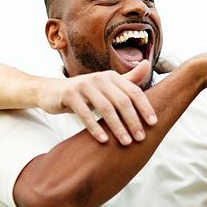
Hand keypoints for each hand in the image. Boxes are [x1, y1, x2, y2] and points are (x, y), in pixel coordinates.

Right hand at [38, 60, 156, 145]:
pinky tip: (103, 141)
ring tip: (126, 142)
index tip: (154, 123)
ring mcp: (84, 85)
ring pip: (105, 108)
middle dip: (133, 121)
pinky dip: (95, 128)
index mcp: (112, 77)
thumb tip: (148, 64)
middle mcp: (100, 78)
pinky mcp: (69, 94)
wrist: (52, 92)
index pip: (134, 92)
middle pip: (122, 101)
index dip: (145, 107)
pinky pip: (84, 113)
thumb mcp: (107, 86)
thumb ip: (128, 79)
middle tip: (141, 138)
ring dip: (118, 127)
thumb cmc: (86, 92)